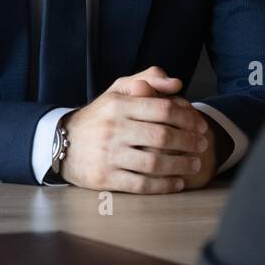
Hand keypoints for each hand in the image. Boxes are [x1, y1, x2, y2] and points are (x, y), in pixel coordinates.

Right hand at [60, 66, 209, 193]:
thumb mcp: (118, 90)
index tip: (201, 126)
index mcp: (119, 105)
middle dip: (189, 143)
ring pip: (154, 163)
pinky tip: (177, 183)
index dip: (188, 119)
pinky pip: (142, 184)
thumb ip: (148, 79)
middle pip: (162, 137)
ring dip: (181, 165)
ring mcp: (109, 155)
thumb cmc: (100, 116)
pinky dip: (164, 185)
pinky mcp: (105, 178)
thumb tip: (177, 84)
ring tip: (194, 164)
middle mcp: (113, 129)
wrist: (61, 143)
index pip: (163, 109)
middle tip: (203, 146)